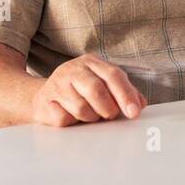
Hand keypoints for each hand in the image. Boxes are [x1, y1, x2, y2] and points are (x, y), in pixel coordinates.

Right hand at [31, 54, 147, 126]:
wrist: (44, 96)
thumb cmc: (80, 91)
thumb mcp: (104, 85)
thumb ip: (124, 92)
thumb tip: (140, 104)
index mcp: (91, 62)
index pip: (113, 75)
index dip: (125, 94)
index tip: (134, 111)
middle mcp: (72, 70)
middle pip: (96, 90)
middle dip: (108, 108)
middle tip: (110, 115)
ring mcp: (56, 84)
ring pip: (81, 108)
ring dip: (90, 117)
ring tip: (89, 114)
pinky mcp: (44, 101)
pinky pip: (65, 119)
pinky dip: (73, 122)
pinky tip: (70, 115)